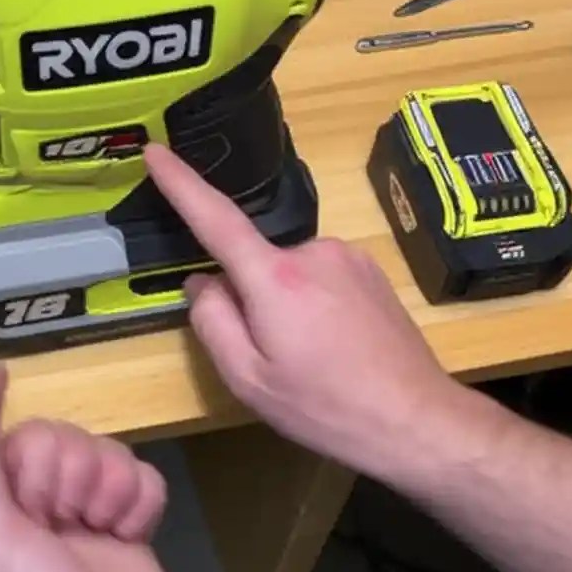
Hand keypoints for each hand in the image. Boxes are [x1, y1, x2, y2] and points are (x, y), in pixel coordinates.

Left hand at [0, 362, 169, 571]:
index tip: (36, 512)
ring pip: (110, 452)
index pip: (30, 433)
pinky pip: (146, 475)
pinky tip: (130, 536)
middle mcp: (36, 500)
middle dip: (79, 480)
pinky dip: (144, 504)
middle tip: (71, 527)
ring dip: (112, 492)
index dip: (41, 466)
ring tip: (100, 535)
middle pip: (73, 439)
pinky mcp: (130, 522)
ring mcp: (86, 512)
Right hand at [144, 143, 471, 480]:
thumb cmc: (325, 407)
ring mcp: (348, 257)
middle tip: (273, 358)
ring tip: (312, 359)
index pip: (215, 219)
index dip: (181, 184)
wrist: (416, 420)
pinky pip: (319, 278)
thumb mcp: (247, 379)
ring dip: (285, 305)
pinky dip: (313, 306)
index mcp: (275, 278)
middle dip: (249, 301)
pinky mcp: (372, 271)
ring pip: (287, 273)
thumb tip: (202, 283)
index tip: (155, 151)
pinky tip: (335, 348)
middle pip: (253, 263)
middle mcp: (313, 251)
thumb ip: (212, 323)